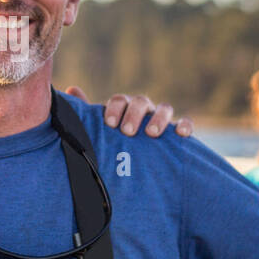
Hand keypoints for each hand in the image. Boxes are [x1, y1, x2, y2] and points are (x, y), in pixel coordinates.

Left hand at [64, 86, 193, 137]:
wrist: (140, 170)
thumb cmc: (117, 147)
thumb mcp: (102, 133)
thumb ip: (88, 115)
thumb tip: (71, 88)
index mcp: (124, 110)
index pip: (119, 100)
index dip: (114, 108)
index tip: (109, 123)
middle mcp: (143, 111)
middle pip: (141, 101)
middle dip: (134, 113)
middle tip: (127, 131)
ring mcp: (163, 120)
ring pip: (165, 108)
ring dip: (159, 117)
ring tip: (151, 133)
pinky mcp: (179, 134)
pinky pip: (186, 123)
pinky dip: (185, 126)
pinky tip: (181, 134)